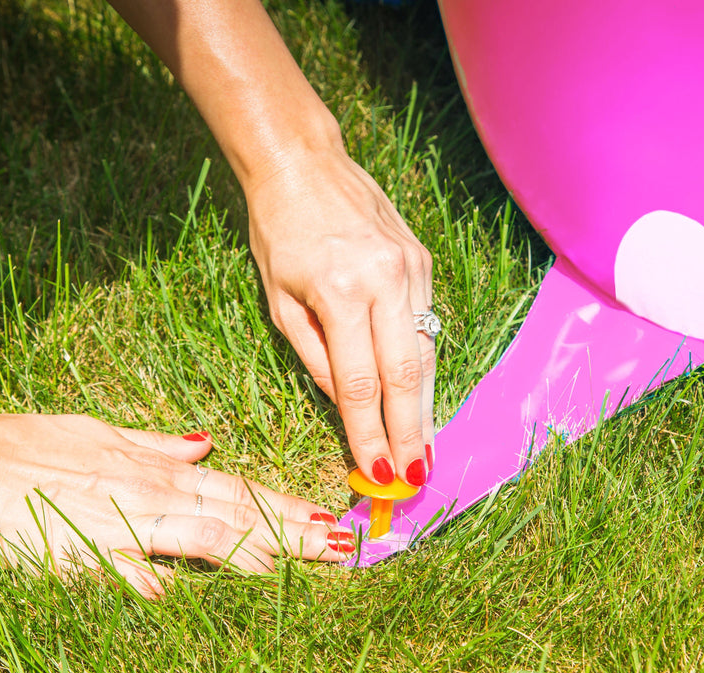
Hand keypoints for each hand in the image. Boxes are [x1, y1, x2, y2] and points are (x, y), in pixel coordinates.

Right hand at [0, 412, 352, 597]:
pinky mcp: (84, 548)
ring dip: (253, 548)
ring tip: (297, 563)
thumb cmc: (36, 445)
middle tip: (339, 546)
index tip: (328, 519)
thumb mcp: (106, 432)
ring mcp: (124, 521)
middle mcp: (155, 494)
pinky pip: (126, 566)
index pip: (240, 490)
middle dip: (293, 529)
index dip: (288, 506)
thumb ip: (158, 444)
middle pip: (239, 512)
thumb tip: (204, 443)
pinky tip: (179, 596)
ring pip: (203, 533)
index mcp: (161, 471)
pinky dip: (153, 578)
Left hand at [246, 144, 436, 487]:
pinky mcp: (423, 262)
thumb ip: (314, 356)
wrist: (304, 163)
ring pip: (426, 353)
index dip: (369, 432)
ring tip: (426, 450)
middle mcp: (386, 281)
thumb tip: (344, 405)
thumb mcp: (279, 301)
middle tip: (417, 478)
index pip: (359, 382)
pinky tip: (422, 398)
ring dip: (425, 407)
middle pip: (406, 375)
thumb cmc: (278, 233)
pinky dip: (423, 367)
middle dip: (411, 433)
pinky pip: (426, 325)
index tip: (376, 472)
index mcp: (340, 292)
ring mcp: (412, 269)